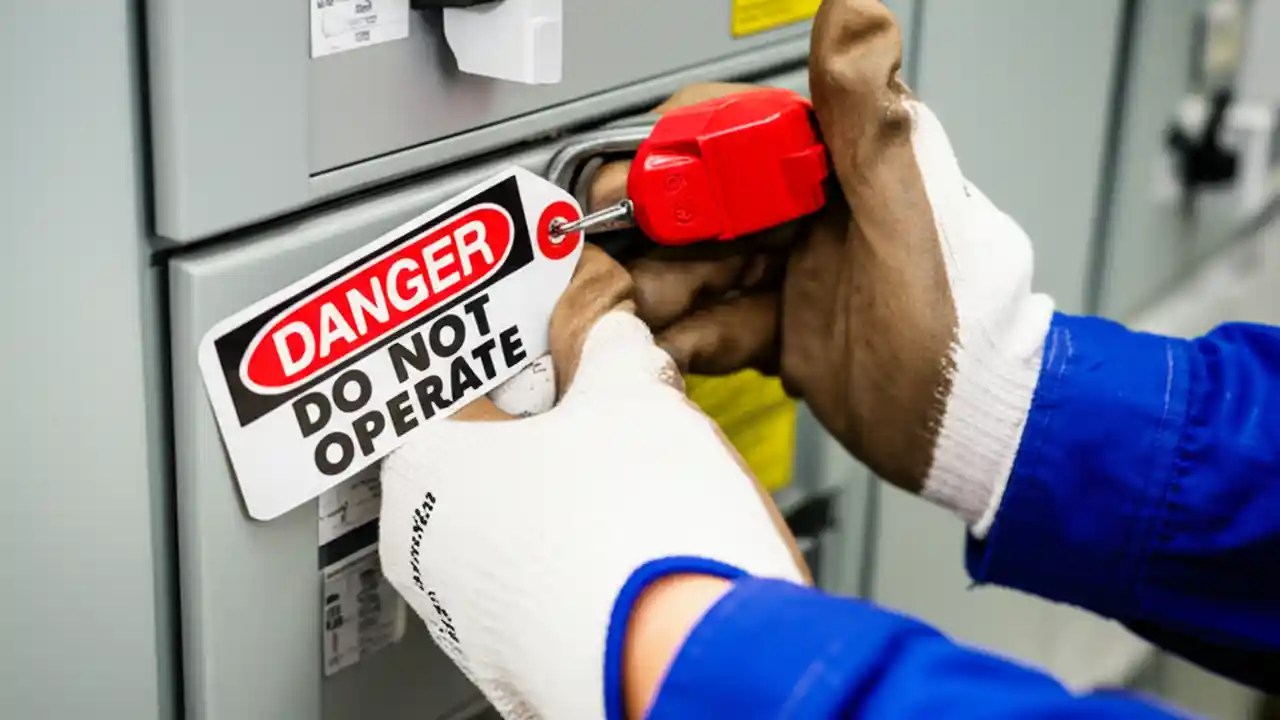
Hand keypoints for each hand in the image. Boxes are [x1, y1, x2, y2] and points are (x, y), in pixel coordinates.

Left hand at [378, 247, 807, 719]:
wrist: (695, 663)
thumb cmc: (643, 540)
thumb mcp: (634, 396)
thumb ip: (608, 343)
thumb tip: (606, 327)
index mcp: (426, 472)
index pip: (446, 380)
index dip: (507, 351)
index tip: (544, 340)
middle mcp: (425, 556)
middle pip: (478, 456)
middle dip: (540, 426)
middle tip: (599, 405)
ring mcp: (470, 622)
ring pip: (511, 526)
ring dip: (560, 496)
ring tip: (625, 482)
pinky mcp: (519, 667)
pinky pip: (541, 587)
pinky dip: (576, 559)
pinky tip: (627, 545)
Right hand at [593, 0, 1053, 528]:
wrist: (975, 434)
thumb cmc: (966, 332)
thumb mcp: (908, 222)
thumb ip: (868, 123)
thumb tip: (853, 10)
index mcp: (841, 160)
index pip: (732, 134)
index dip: (683, 165)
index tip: (652, 204)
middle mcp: (809, 206)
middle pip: (700, 201)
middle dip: (658, 238)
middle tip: (626, 270)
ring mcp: (792, 268)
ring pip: (697, 263)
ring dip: (666, 293)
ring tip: (654, 320)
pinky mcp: (780, 324)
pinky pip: (713, 320)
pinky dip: (690, 339)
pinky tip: (682, 352)